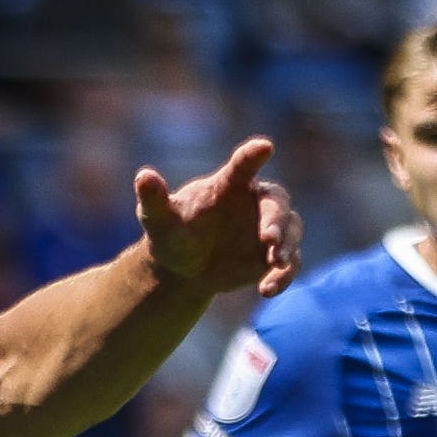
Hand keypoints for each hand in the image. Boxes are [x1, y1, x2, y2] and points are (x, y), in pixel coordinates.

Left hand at [133, 138, 290, 299]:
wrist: (183, 268)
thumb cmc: (172, 233)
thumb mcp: (158, 219)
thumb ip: (154, 199)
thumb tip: (143, 176)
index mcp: (229, 184)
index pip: (244, 165)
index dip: (254, 155)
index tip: (265, 147)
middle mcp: (255, 202)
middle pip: (277, 202)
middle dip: (277, 220)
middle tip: (270, 239)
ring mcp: (269, 229)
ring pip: (292, 230)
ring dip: (288, 246)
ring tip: (275, 264)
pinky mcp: (276, 257)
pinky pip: (290, 264)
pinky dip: (284, 276)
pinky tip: (267, 290)